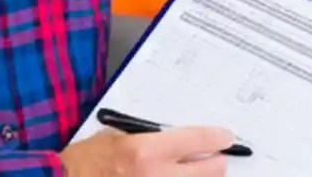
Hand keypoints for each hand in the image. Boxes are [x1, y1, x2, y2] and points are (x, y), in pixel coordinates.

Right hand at [60, 127, 233, 175]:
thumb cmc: (84, 164)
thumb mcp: (115, 139)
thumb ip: (147, 140)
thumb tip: (176, 144)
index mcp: (146, 152)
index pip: (197, 140)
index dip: (217, 137)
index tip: (226, 138)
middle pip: (210, 171)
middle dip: (216, 163)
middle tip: (215, 160)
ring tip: (195, 174)